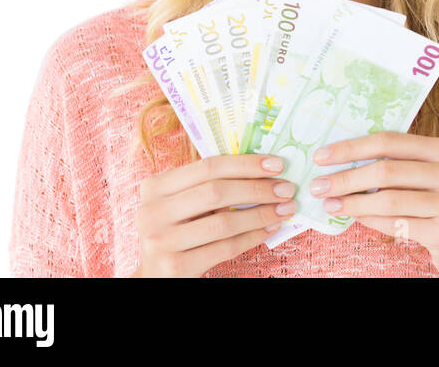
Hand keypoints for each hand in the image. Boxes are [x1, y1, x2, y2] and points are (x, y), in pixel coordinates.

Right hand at [133, 154, 297, 276]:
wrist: (155, 273)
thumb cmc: (177, 229)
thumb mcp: (182, 202)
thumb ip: (209, 184)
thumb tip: (264, 168)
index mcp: (155, 187)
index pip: (207, 166)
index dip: (245, 164)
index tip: (277, 164)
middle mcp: (152, 212)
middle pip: (216, 192)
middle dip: (257, 189)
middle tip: (286, 189)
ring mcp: (161, 241)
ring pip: (224, 222)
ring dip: (261, 214)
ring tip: (285, 209)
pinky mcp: (176, 267)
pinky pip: (225, 247)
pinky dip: (253, 236)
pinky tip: (270, 229)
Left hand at [310, 132, 438, 277]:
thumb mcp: (431, 178)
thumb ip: (400, 166)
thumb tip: (344, 162)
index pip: (391, 141)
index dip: (353, 147)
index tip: (323, 156)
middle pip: (387, 170)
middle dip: (346, 178)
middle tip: (319, 185)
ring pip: (388, 199)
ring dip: (353, 202)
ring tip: (330, 204)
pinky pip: (396, 224)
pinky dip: (370, 220)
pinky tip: (355, 217)